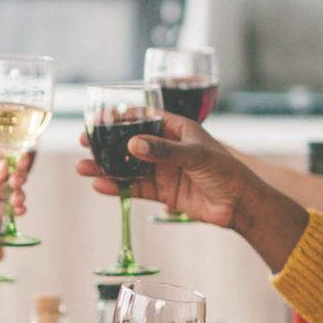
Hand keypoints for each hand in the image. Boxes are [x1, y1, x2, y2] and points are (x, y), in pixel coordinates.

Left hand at [0, 146, 27, 245]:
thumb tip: (6, 168)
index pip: (4, 152)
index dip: (15, 158)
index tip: (19, 165)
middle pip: (13, 172)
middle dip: (18, 177)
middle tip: (14, 184)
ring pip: (14, 190)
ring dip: (19, 194)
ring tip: (15, 200)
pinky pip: (9, 208)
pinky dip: (17, 209)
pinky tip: (19, 210)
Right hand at [76, 114, 307, 271]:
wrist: (239, 205)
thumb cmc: (227, 171)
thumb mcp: (196, 155)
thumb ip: (163, 151)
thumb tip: (132, 144)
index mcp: (177, 129)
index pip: (145, 117)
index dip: (121, 117)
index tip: (98, 119)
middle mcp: (166, 148)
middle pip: (129, 143)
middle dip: (105, 144)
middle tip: (84, 143)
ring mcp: (162, 170)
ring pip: (127, 167)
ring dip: (105, 168)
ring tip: (83, 168)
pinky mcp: (161, 192)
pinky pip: (134, 188)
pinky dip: (117, 188)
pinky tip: (100, 186)